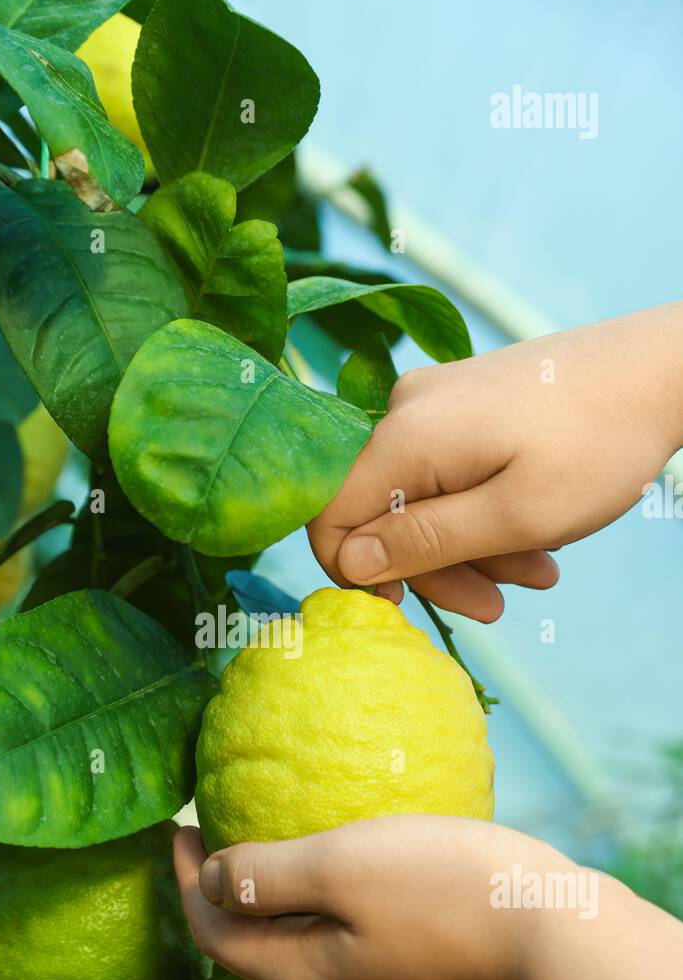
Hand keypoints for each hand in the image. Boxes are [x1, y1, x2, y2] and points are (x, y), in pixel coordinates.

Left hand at [175, 819, 682, 979]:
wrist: (560, 943)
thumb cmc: (445, 891)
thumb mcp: (342, 867)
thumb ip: (265, 877)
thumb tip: (208, 881)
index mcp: (300, 977)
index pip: (214, 934)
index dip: (186, 881)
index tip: (179, 827)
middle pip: (253, 951)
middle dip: (225, 897)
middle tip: (215, 837)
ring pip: (302, 954)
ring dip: (275, 906)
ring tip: (274, 853)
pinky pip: (349, 951)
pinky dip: (324, 914)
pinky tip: (348, 880)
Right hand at [309, 304, 682, 620]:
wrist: (662, 370)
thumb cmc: (596, 446)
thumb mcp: (513, 516)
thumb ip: (424, 543)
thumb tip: (350, 564)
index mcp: (404, 436)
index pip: (329, 515)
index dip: (355, 573)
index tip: (405, 609)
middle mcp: (405, 410)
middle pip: (381, 513)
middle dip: (435, 569)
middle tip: (496, 609)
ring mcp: (435, 403)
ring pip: (422, 500)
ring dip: (472, 549)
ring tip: (539, 575)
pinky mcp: (463, 403)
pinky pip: (450, 475)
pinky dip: (485, 516)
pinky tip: (535, 542)